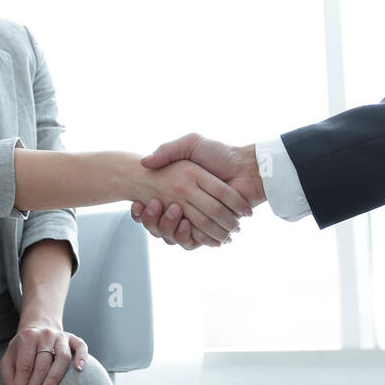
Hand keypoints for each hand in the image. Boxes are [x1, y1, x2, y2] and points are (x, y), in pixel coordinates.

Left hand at [0, 320, 86, 384]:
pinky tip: (79, 369)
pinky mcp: (73, 339)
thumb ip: (8, 374)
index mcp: (28, 337)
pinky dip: (82, 357)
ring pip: (62, 357)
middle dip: (37, 384)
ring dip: (55, 377)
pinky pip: (81, 346)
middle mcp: (45, 335)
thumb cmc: (23, 347)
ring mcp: (61, 336)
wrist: (39, 327)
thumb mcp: (9, 356)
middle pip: (43, 363)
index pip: (25, 365)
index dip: (22, 383)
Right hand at [128, 155, 251, 244]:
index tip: (136, 206)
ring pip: (173, 234)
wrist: (248, 168)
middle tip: (151, 206)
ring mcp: (198, 218)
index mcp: (180, 188)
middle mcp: (187, 205)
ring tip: (168, 211)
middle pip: (161, 222)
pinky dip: (185, 236)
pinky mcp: (211, 229)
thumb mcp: (191, 143)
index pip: (154, 205)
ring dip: (166, 228)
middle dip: (152, 220)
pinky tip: (183, 223)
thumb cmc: (221, 153)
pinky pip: (192, 240)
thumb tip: (143, 163)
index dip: (144, 211)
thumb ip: (168, 150)